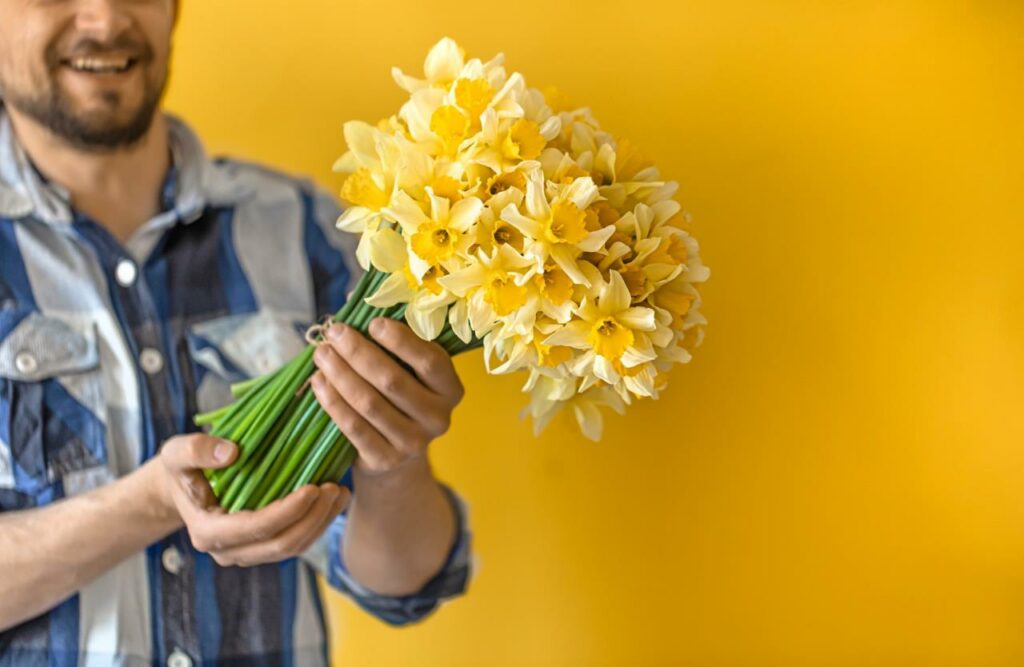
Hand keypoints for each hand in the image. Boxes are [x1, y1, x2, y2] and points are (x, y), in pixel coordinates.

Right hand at [156, 434, 349, 566]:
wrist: (183, 485)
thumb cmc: (182, 467)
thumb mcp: (177, 452)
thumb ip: (197, 451)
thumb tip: (232, 453)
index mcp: (208, 532)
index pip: (256, 529)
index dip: (287, 512)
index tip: (313, 488)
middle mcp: (229, 551)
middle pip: (280, 545)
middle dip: (312, 519)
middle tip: (335, 488)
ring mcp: (248, 553)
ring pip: (293, 548)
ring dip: (321, 523)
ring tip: (341, 491)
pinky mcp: (263, 547)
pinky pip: (296, 542)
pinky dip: (318, 523)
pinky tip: (335, 500)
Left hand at [310, 318, 464, 474]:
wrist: (396, 456)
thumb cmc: (399, 395)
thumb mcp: (407, 369)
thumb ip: (390, 337)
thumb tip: (355, 297)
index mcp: (451, 390)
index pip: (431, 362)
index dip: (401, 341)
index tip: (373, 322)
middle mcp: (438, 418)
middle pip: (392, 381)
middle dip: (358, 352)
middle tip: (334, 332)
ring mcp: (413, 443)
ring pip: (369, 403)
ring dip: (340, 374)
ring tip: (321, 353)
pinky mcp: (385, 460)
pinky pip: (353, 427)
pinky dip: (332, 402)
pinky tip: (318, 381)